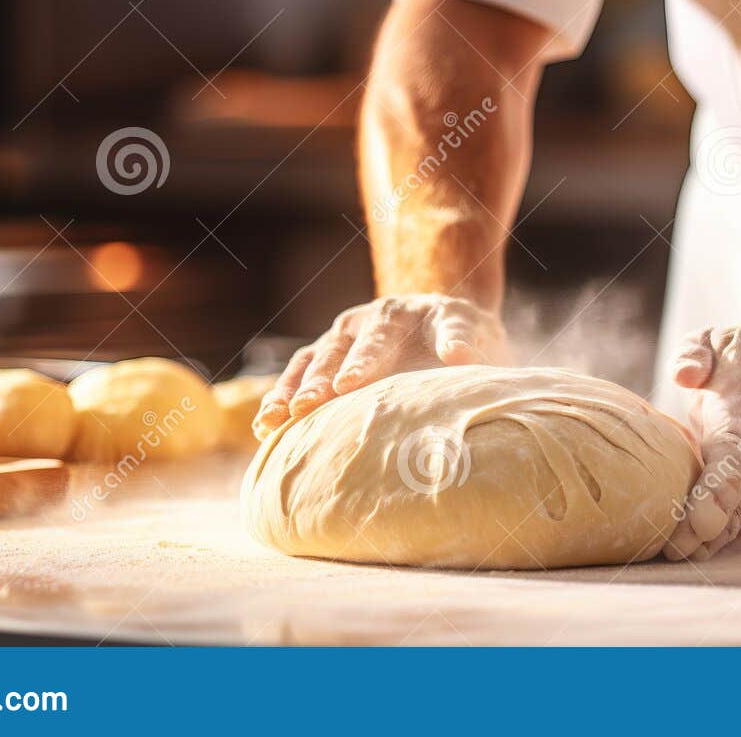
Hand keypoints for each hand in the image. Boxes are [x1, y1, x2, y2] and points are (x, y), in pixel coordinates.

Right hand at [253, 294, 506, 439]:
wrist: (445, 323)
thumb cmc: (463, 334)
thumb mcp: (474, 329)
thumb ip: (465, 338)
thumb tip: (460, 353)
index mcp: (398, 312)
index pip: (379, 337)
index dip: (364, 361)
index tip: (349, 385)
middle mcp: (362, 322)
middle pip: (336, 350)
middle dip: (319, 380)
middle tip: (304, 407)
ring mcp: (340, 339)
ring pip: (309, 363)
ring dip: (290, 391)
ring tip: (272, 420)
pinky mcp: (326, 359)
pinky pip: (298, 376)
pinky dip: (281, 399)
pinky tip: (265, 427)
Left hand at [663, 306, 740, 559]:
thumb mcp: (715, 337)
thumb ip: (691, 354)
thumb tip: (683, 376)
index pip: (735, 448)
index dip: (716, 491)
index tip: (692, 526)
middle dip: (714, 528)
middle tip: (676, 552)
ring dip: (735, 536)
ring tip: (696, 553)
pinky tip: (731, 541)